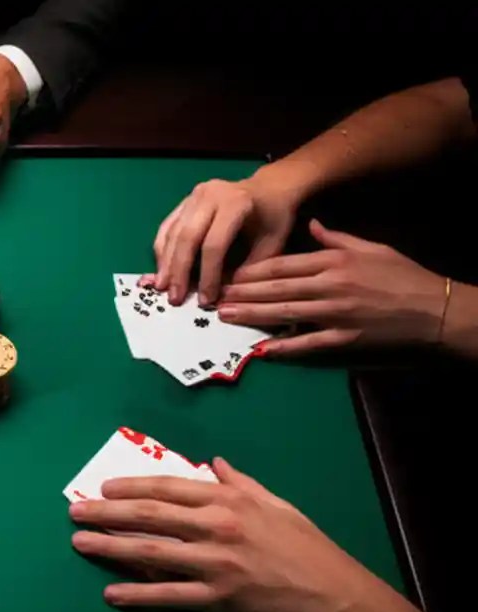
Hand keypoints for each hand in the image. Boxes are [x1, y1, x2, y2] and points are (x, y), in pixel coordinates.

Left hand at [68, 458, 384, 611]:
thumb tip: (215, 462)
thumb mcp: (277, 505)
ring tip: (80, 543)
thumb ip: (241, 483)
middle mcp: (217, 527)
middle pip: (149, 516)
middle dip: (106, 512)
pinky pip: (168, 595)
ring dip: (109, 547)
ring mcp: (215, 564)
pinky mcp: (218, 599)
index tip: (104, 487)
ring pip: (149, 552)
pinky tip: (111, 592)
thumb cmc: (308, 550)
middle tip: (75, 511)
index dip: (131, 486)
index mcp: (229, 500)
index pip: (168, 487)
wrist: (334, 597)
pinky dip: (137, 594)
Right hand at [148, 173, 299, 305]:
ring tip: (162, 287)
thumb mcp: (271, 245)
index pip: (214, 244)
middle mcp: (210, 195)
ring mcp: (193, 196)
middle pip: (187, 238)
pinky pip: (167, 227)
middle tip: (174, 298)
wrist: (269, 188)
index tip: (206, 300)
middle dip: (179, 271)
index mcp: (236, 203)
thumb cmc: (273, 218)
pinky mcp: (184, 201)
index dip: (208, 275)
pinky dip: (162, 250)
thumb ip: (248, 269)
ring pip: (173, 233)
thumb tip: (220, 296)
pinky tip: (162, 269)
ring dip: (166, 262)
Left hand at [218, 219, 445, 354]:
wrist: (434, 308)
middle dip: (243, 294)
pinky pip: (309, 344)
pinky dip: (285, 347)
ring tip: (225, 317)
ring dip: (252, 316)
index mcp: (334, 262)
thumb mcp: (370, 248)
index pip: (283, 265)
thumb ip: (335, 238)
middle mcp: (330, 286)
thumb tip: (310, 223)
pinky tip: (262, 349)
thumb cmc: (402, 276)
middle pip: (277, 288)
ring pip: (285, 314)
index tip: (229, 275)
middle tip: (215, 298)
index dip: (252, 271)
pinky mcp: (345, 339)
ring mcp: (336, 314)